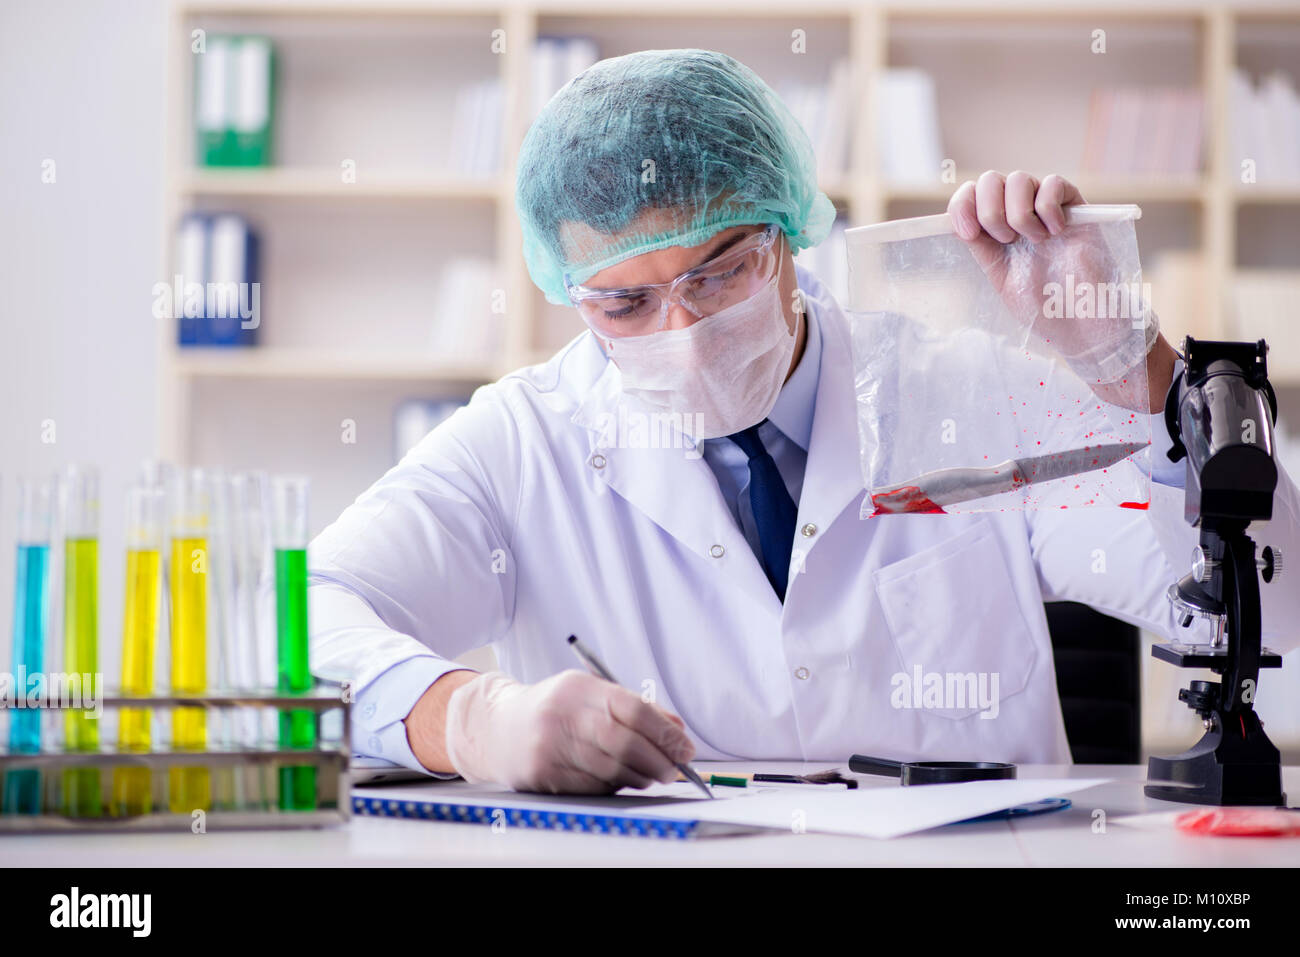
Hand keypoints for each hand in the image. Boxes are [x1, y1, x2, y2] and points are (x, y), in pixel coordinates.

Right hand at [443, 669, 694, 793]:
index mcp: (578, 688)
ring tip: (652, 776)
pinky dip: (615, 785)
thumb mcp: (591, 695)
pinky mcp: (541, 774)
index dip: (665, 732)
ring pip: (609, 769)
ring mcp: (548, 746)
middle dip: (657, 760)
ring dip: (640, 777)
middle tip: (674, 770)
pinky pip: (591, 786)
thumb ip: (635, 707)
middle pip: (623, 743)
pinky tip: (622, 780)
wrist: (498, 728)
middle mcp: (561, 715)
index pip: (632, 709)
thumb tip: (678, 730)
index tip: (685, 748)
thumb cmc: (556, 710)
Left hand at [947, 171, 1157, 408]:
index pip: (969, 197)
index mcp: (994, 232)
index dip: (961, 206)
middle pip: (990, 180)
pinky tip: (1056, 232)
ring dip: (1020, 213)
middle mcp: (1017, 214)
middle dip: (990, 210)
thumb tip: (959, 220)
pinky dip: (1048, 207)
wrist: (1081, 322)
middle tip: (1007, 241)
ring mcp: (1044, 208)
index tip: (968, 233)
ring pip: (1019, 179)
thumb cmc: (1043, 306)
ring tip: (1037, 242)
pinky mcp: (1074, 206)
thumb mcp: (1000, 276)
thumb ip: (981, 247)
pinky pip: (1053, 183)